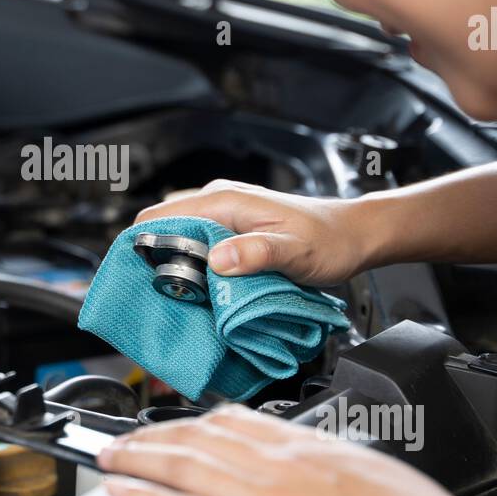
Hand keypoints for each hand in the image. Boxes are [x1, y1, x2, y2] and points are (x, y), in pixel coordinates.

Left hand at [98, 404, 496, 495]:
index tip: (171, 423)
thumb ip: (327, 466)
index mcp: (308, 444)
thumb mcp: (370, 473)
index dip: (192, 421)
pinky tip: (123, 492)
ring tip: (108, 458)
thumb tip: (312, 472)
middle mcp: (280, 463)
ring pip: (184, 466)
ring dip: (137, 458)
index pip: (235, 421)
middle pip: (199, 437)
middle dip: (153, 435)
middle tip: (121, 438)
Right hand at [135, 180, 384, 285]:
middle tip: (168, 294)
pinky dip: (194, 265)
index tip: (146, 279)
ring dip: (176, 265)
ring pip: (179, 237)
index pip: (158, 216)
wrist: (353, 235)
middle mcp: (218, 201)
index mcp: (223, 201)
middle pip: (163, 228)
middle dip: (157, 260)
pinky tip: (204, 286)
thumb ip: (257, 253)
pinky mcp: (231, 228)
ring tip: (184, 294)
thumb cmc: (329, 240)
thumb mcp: (295, 251)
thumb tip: (218, 260)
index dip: (144, 246)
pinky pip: (198, 244)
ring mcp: (224, 214)